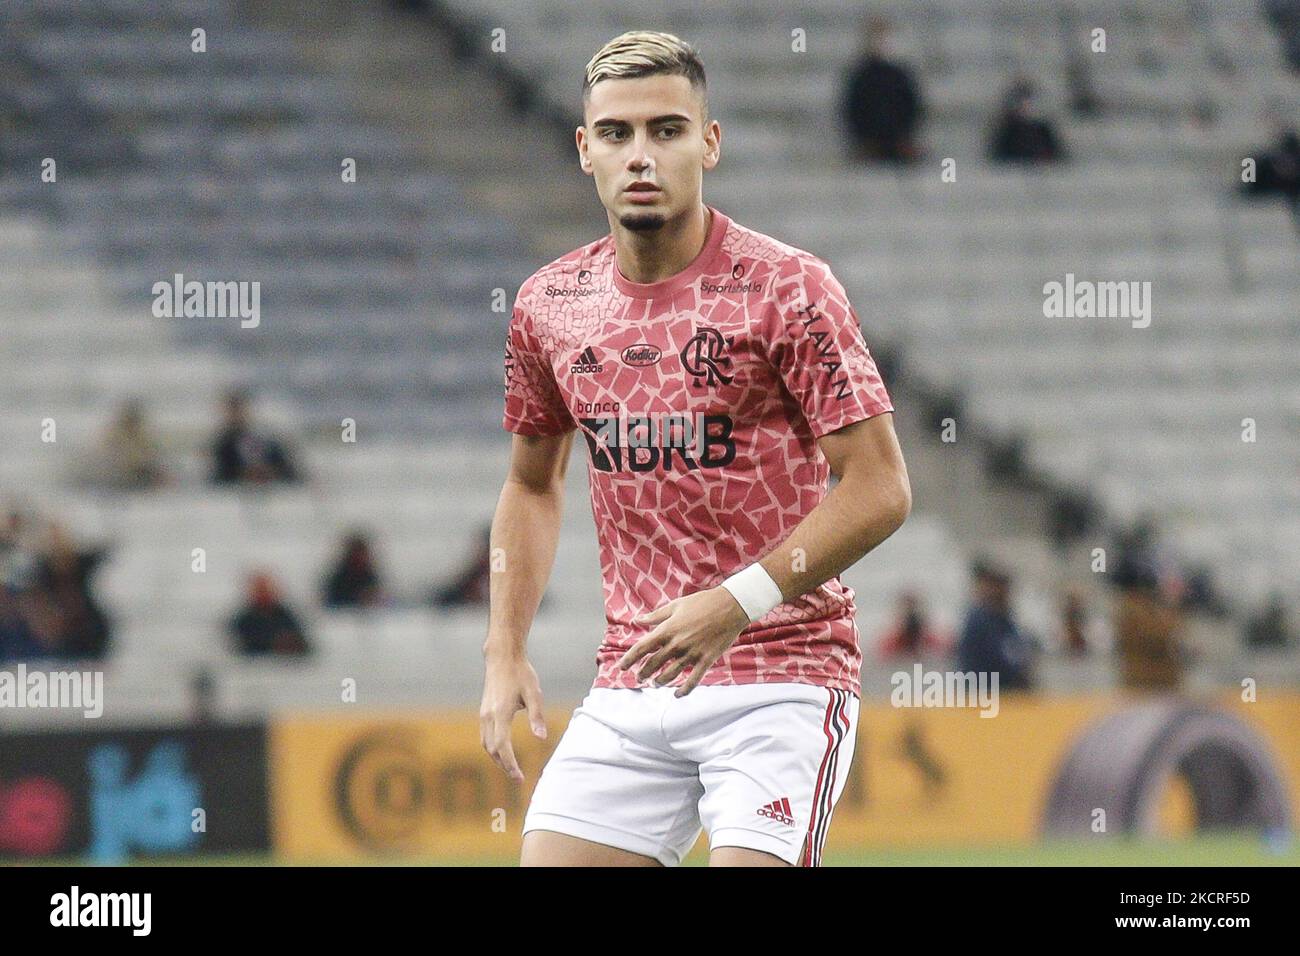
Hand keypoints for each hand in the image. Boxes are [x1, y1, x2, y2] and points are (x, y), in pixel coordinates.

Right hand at [480, 654, 546, 782]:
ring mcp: (483, 714)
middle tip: (518, 778)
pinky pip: (485, 736)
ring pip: (486, 744)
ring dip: (497, 758)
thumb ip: (537, 716)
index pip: (502, 746)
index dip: (510, 764)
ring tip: (511, 768)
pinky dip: (493, 748)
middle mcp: (488, 716)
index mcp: (500, 713)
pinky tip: (504, 751)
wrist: (502, 657)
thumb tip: (542, 739)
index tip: (519, 777)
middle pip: (492, 749)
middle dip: (504, 766)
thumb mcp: (534, 693)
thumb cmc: (521, 673)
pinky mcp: (484, 711)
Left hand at [617, 586, 751, 696]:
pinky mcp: (706, 660)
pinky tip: (677, 695)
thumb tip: (638, 620)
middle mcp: (676, 644)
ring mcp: (691, 653)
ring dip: (660, 681)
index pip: (642, 648)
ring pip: (670, 674)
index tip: (621, 667)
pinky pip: (692, 680)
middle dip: (643, 673)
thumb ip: (655, 616)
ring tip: (656, 683)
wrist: (731, 606)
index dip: (629, 659)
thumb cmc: (702, 602)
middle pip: (653, 664)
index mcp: (667, 629)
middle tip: (639, 677)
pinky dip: (684, 690)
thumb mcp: (676, 605)